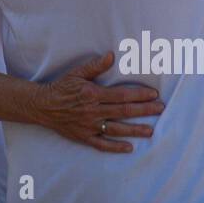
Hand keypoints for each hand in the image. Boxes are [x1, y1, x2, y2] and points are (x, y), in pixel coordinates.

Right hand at [36, 52, 163, 152]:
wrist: (43, 105)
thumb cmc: (61, 87)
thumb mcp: (77, 73)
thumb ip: (95, 66)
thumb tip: (111, 55)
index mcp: (93, 94)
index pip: (122, 95)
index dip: (139, 95)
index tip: (153, 94)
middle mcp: (93, 111)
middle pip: (124, 111)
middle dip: (144, 110)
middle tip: (160, 109)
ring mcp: (89, 126)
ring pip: (117, 129)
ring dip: (135, 130)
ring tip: (151, 130)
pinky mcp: (84, 137)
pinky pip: (102, 144)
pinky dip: (116, 147)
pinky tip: (129, 147)